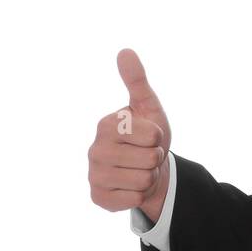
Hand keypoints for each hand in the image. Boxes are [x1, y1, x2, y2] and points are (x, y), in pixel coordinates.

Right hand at [87, 48, 171, 219]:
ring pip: (143, 180)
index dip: (157, 137)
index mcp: (106, 125)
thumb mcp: (147, 106)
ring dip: (149, 176)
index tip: (148, 136)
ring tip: (139, 170)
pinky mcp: (98, 197)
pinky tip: (131, 186)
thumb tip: (125, 51)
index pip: (151, 135)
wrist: (148, 169)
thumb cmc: (148, 136)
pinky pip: (134, 199)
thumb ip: (136, 80)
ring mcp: (94, 175)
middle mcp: (95, 150)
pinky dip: (140, 194)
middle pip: (149, 159)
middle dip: (155, 158)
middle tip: (144, 155)